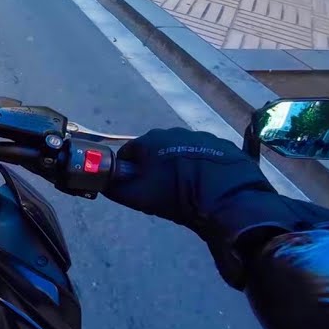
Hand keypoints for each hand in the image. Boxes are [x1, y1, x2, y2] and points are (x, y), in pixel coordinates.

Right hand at [111, 128, 328, 287]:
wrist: (226, 197)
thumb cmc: (177, 195)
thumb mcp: (140, 197)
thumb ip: (116, 189)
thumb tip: (102, 183)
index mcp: (151, 140)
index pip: (129, 153)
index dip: (128, 170)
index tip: (134, 186)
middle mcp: (174, 131)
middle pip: (156, 150)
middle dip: (155, 167)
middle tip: (162, 190)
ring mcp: (201, 136)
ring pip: (181, 151)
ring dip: (180, 165)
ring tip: (188, 188)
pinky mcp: (223, 145)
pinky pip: (205, 155)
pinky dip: (202, 166)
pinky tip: (207, 184)